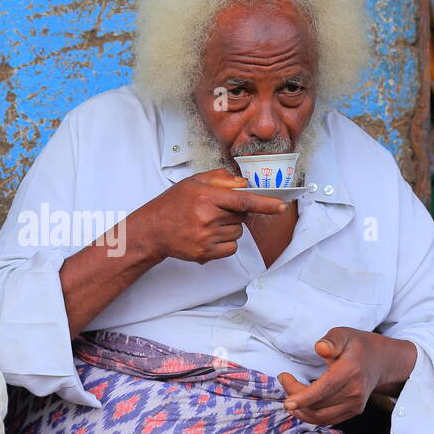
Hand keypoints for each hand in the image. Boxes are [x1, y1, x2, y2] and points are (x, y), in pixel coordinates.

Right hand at [132, 169, 286, 263]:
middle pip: (242, 217)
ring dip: (229, 228)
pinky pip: (231, 248)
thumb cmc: (173, 204)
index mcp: (206, 197)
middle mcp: (207, 218)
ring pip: (238, 233)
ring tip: (207, 224)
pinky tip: (208, 236)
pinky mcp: (205, 254)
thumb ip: (220, 179)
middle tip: (214, 211)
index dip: (264, 203)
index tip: (280, 206)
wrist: (153, 230)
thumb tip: (244, 184)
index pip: (242, 200)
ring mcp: (206, 238)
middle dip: (234, 213)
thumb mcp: (193, 183)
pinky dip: (225, 243)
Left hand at [278, 328, 412, 425]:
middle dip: (295, 396)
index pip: (325, 389)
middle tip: (285, 379)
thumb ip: (331, 341)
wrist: (381, 361)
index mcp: (350, 371)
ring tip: (290, 392)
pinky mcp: (354, 410)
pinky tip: (301, 404)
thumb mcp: (344, 334)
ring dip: (301, 409)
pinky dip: (311, 415)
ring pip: (321, 416)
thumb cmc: (357, 345)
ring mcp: (356, 404)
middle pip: (318, 404)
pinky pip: (328, 419)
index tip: (287, 401)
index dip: (304, 398)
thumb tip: (320, 348)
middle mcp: (354, 391)